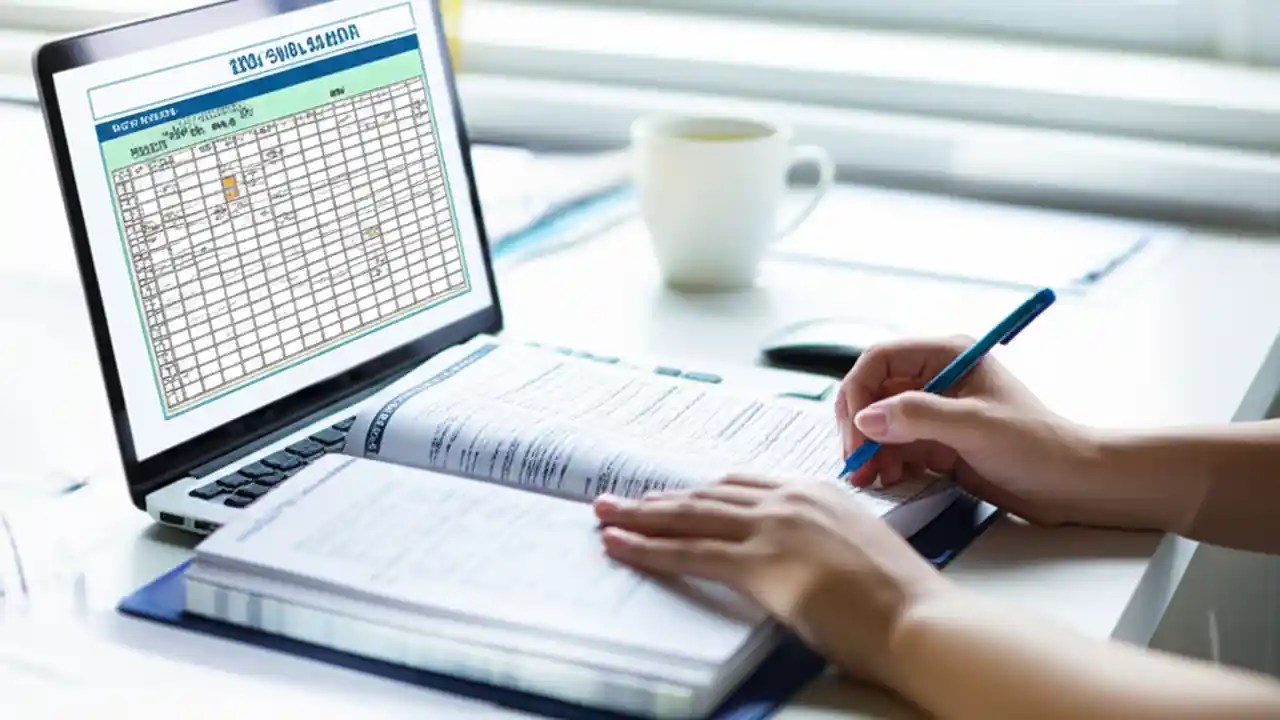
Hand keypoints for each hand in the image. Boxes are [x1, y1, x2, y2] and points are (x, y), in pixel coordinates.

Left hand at [593, 477, 950, 685]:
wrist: (918, 619)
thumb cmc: (899, 598)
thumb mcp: (859, 548)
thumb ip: (821, 540)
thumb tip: (799, 557)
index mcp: (818, 491)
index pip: (744, 484)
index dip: (702, 492)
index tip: (675, 496)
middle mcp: (791, 499)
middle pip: (708, 494)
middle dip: (659, 499)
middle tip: (620, 499)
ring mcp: (773, 528)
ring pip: (690, 517)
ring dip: (640, 518)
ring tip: (604, 516)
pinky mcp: (759, 563)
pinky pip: (688, 552)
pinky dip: (647, 549)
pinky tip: (620, 546)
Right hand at [834, 336, 1112, 526]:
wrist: (1072, 484)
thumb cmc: (1038, 445)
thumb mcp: (975, 427)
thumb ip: (918, 417)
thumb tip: (867, 419)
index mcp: (948, 355)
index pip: (880, 360)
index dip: (860, 392)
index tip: (856, 430)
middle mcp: (937, 377)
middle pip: (874, 392)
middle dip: (859, 425)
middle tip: (855, 459)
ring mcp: (936, 410)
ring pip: (880, 422)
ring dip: (868, 447)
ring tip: (869, 475)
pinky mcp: (937, 441)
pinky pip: (895, 445)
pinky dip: (884, 461)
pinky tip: (888, 477)